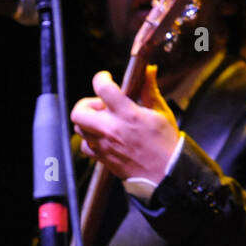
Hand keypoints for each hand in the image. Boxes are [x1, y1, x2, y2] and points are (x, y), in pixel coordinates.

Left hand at [71, 66, 179, 183]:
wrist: (164, 174)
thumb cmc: (165, 143)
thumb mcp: (161, 112)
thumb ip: (150, 90)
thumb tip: (148, 71)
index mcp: (128, 114)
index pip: (103, 89)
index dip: (101, 78)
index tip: (106, 78)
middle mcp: (111, 129)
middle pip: (79, 111)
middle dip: (86, 103)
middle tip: (101, 104)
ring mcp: (104, 145)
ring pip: (79, 128)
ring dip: (88, 120)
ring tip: (104, 120)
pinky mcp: (102, 158)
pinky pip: (85, 145)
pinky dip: (90, 138)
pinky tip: (104, 136)